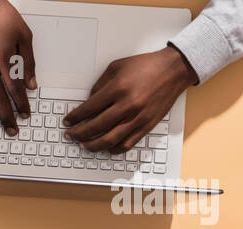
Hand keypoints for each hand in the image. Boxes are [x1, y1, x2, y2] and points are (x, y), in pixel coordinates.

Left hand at [64, 47, 197, 152]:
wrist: (174, 69)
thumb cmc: (147, 66)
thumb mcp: (117, 67)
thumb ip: (99, 85)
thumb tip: (88, 102)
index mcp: (117, 89)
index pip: (88, 109)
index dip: (74, 118)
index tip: (67, 122)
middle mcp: (127, 106)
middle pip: (95, 127)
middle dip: (78, 133)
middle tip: (70, 135)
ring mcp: (138, 118)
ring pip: (109, 140)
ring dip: (92, 145)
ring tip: (83, 145)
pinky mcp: (147, 125)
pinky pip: (127, 144)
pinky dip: (113, 149)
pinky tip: (106, 148)